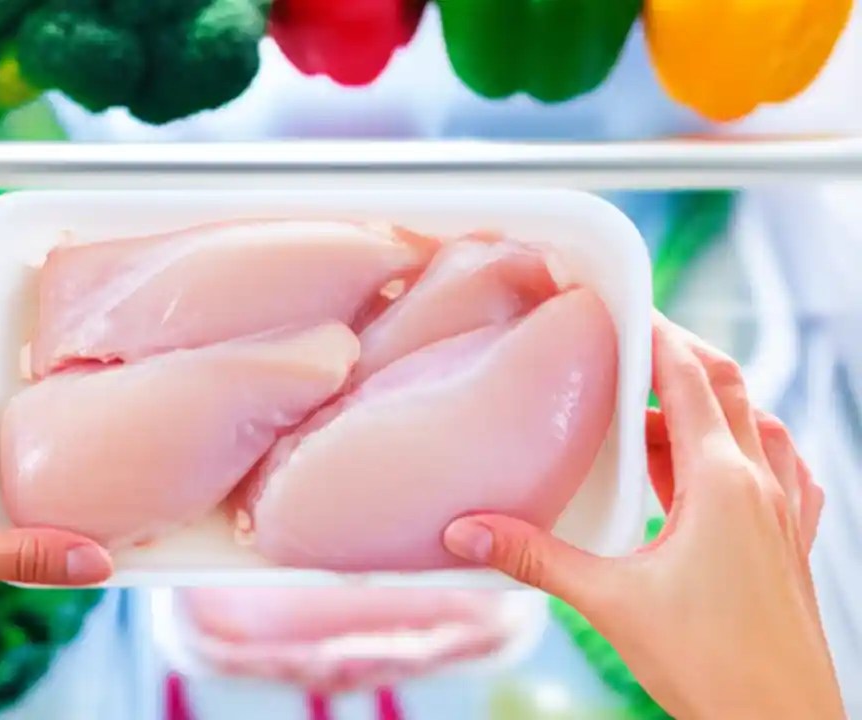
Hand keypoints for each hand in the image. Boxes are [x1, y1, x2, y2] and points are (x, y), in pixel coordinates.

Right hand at [443, 313, 842, 719]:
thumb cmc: (712, 666)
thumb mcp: (610, 603)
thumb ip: (535, 558)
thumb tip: (466, 531)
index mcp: (723, 483)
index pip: (689, 380)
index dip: (657, 335)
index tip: (624, 308)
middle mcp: (763, 486)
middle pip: (729, 389)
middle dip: (681, 358)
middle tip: (631, 347)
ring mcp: (786, 514)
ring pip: (755, 427)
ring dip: (707, 408)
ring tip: (652, 421)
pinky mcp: (791, 544)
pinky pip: (780, 470)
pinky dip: (746, 449)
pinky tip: (718, 470)